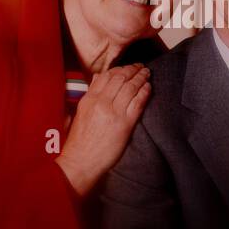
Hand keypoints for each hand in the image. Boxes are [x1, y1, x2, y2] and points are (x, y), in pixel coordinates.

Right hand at [56, 64, 150, 196]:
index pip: (106, 76)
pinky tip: (148, 87)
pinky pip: (137, 102)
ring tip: (147, 73)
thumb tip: (97, 78)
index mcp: (89, 99)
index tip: (127, 67)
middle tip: (140, 67)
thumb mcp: (81, 112)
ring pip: (130, 87)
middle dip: (132, 69)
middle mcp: (101, 102)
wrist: (81, 162)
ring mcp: (113, 112)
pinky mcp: (124, 124)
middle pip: (120, 78)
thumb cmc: (80, 141)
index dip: (119, 69)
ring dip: (141, 77)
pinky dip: (144, 92)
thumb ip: (90, 93)